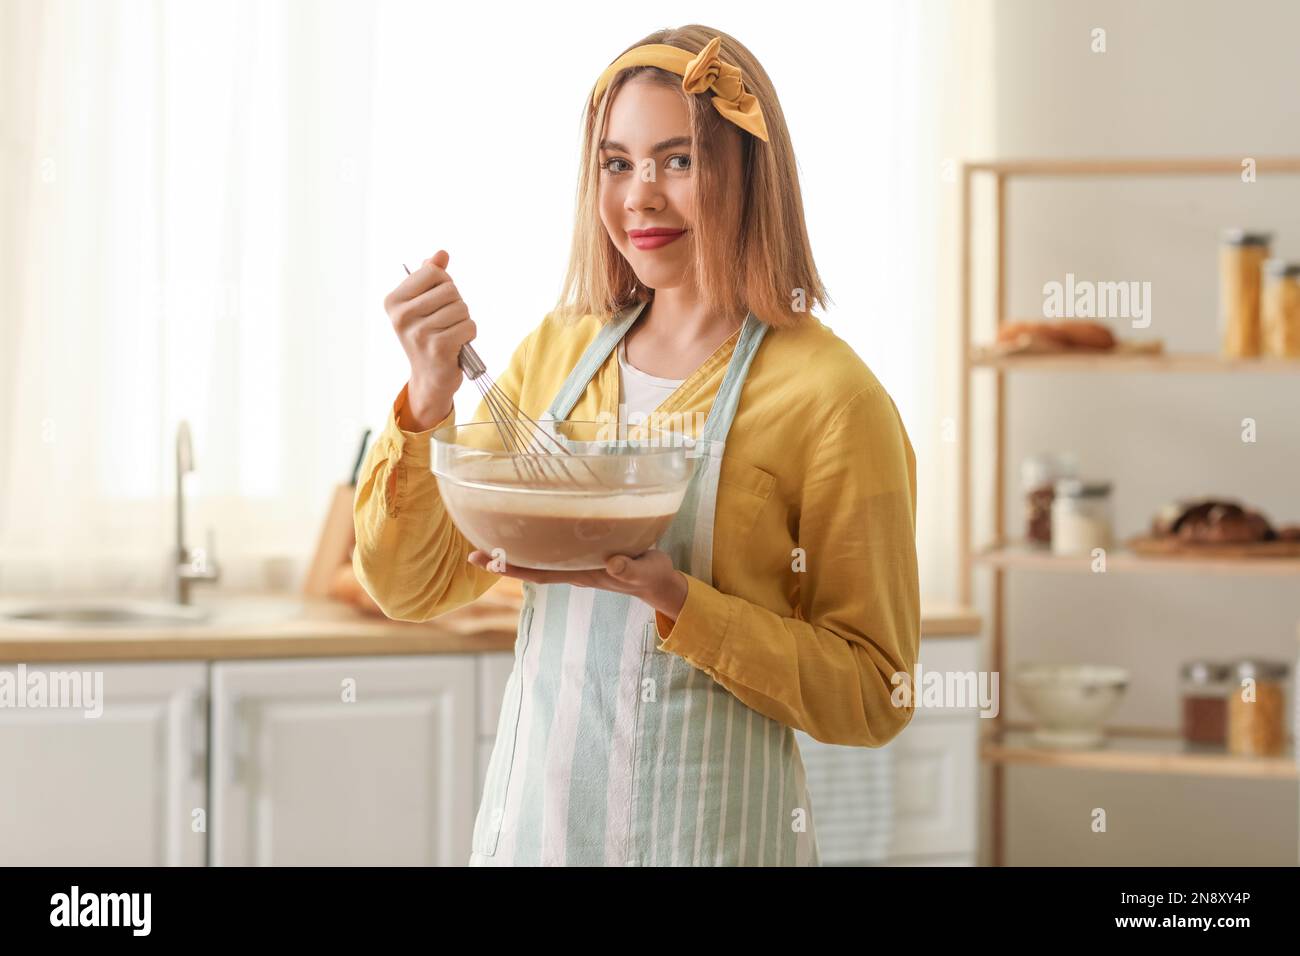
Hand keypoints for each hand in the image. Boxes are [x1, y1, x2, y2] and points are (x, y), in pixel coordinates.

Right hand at [384, 249, 474, 430]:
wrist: (429, 378)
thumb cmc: (428, 336)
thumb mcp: (424, 304)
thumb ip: (431, 277)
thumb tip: (441, 254)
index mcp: (393, 301)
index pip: (432, 272)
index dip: (445, 284)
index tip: (438, 302)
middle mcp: (401, 316)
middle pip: (450, 289)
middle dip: (456, 304)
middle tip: (446, 323)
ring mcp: (418, 332)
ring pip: (462, 308)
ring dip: (463, 321)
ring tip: (450, 334)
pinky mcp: (438, 347)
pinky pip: (469, 326)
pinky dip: (469, 335)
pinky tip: (457, 345)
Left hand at [467, 548, 688, 620]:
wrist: (659, 582)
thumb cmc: (651, 575)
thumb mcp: (645, 570)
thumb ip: (630, 568)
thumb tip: (611, 563)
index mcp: (582, 574)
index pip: (538, 573)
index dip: (510, 567)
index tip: (483, 560)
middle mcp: (573, 570)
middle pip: (530, 567)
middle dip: (502, 561)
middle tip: (472, 553)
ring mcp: (578, 564)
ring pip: (540, 559)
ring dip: (515, 551)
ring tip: (491, 536)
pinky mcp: (586, 555)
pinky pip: (553, 550)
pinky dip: (536, 541)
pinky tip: (529, 528)